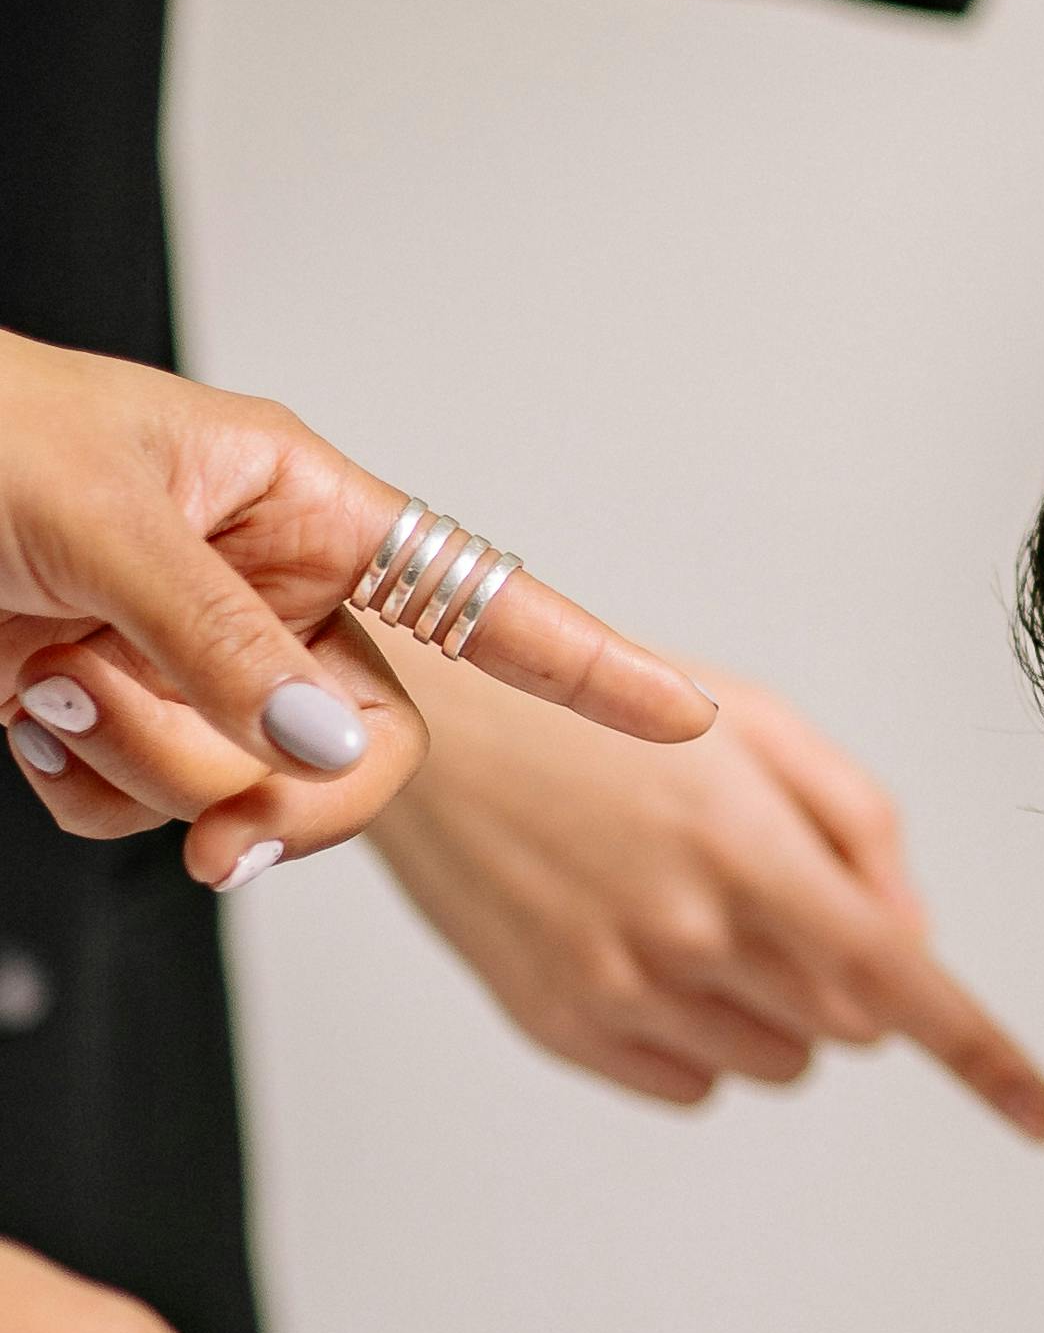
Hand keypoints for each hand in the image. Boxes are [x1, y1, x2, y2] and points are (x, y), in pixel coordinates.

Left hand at [3, 326, 709, 882]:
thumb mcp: (105, 519)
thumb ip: (225, 644)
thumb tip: (320, 751)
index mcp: (301, 508)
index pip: (482, 597)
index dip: (591, 665)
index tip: (688, 722)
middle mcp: (263, 594)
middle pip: (366, 746)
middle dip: (287, 791)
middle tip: (219, 824)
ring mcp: (187, 667)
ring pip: (245, 790)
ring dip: (142, 760)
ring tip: (50, 678)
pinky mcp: (105, 722)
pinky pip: (144, 813)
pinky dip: (82, 786)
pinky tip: (25, 707)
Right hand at [373, 657, 1043, 1133]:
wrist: (434, 720)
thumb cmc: (606, 707)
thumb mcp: (759, 724)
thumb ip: (861, 829)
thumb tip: (913, 937)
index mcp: (755, 852)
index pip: (904, 986)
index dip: (986, 1060)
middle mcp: (691, 937)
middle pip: (849, 1029)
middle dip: (846, 977)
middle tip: (775, 892)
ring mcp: (620, 989)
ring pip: (777, 1065)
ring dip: (775, 1011)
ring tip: (699, 913)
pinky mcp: (559, 1024)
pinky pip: (691, 1086)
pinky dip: (700, 1039)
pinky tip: (649, 951)